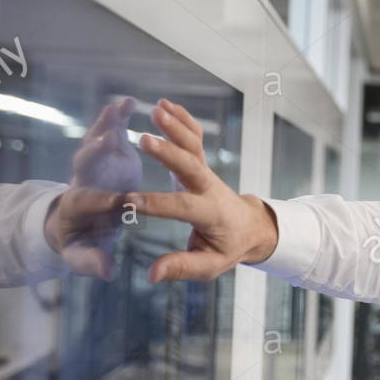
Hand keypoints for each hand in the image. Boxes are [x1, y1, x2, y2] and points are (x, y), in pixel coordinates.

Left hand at [43, 96, 141, 279]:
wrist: (73, 220)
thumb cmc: (81, 241)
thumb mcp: (83, 256)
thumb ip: (93, 262)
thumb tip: (107, 272)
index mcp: (80, 207)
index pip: (93, 203)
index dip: (106, 202)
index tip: (123, 203)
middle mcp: (84, 180)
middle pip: (85, 166)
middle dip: (94, 154)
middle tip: (106, 144)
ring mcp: (94, 164)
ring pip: (94, 142)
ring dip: (104, 126)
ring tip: (117, 109)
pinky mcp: (105, 153)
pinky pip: (108, 132)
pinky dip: (116, 117)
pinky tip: (129, 102)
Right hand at [124, 98, 278, 282]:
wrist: (251, 225)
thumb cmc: (228, 247)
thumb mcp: (210, 265)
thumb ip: (181, 267)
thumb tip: (151, 275)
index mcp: (209, 214)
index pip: (182, 208)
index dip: (156, 205)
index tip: (129, 202)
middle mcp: (209, 188)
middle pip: (190, 167)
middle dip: (168, 154)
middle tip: (144, 139)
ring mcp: (206, 172)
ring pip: (193, 146)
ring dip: (175, 127)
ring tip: (156, 108)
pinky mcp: (202, 164)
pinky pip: (195, 138)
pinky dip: (183, 120)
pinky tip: (164, 104)